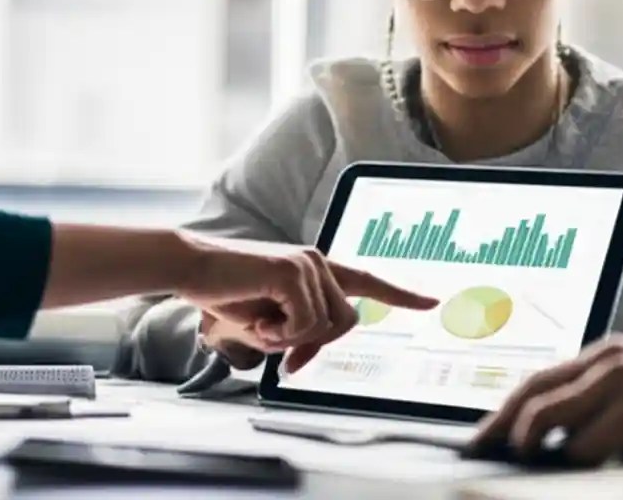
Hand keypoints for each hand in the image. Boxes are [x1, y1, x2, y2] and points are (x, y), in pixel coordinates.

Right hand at [179, 235, 437, 372]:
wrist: (191, 270)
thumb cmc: (226, 296)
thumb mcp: (267, 326)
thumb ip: (293, 338)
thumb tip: (302, 359)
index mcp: (316, 272)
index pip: (366, 281)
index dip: (400, 294)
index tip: (431, 301)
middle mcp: (318, 262)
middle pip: (344, 322)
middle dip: (313, 344)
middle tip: (277, 348)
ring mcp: (308, 264)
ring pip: (323, 326)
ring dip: (287, 338)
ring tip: (256, 322)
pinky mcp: (294, 271)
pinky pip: (303, 324)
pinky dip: (277, 333)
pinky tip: (253, 317)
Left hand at [471, 336, 622, 464]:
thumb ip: (605, 406)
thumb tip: (555, 441)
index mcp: (611, 352)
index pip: (543, 378)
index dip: (510, 406)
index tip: (486, 431)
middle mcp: (609, 357)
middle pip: (531, 390)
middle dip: (499, 424)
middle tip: (476, 449)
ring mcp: (620, 379)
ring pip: (548, 417)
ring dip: (533, 445)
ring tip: (524, 462)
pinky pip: (583, 445)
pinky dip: (578, 461)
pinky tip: (590, 468)